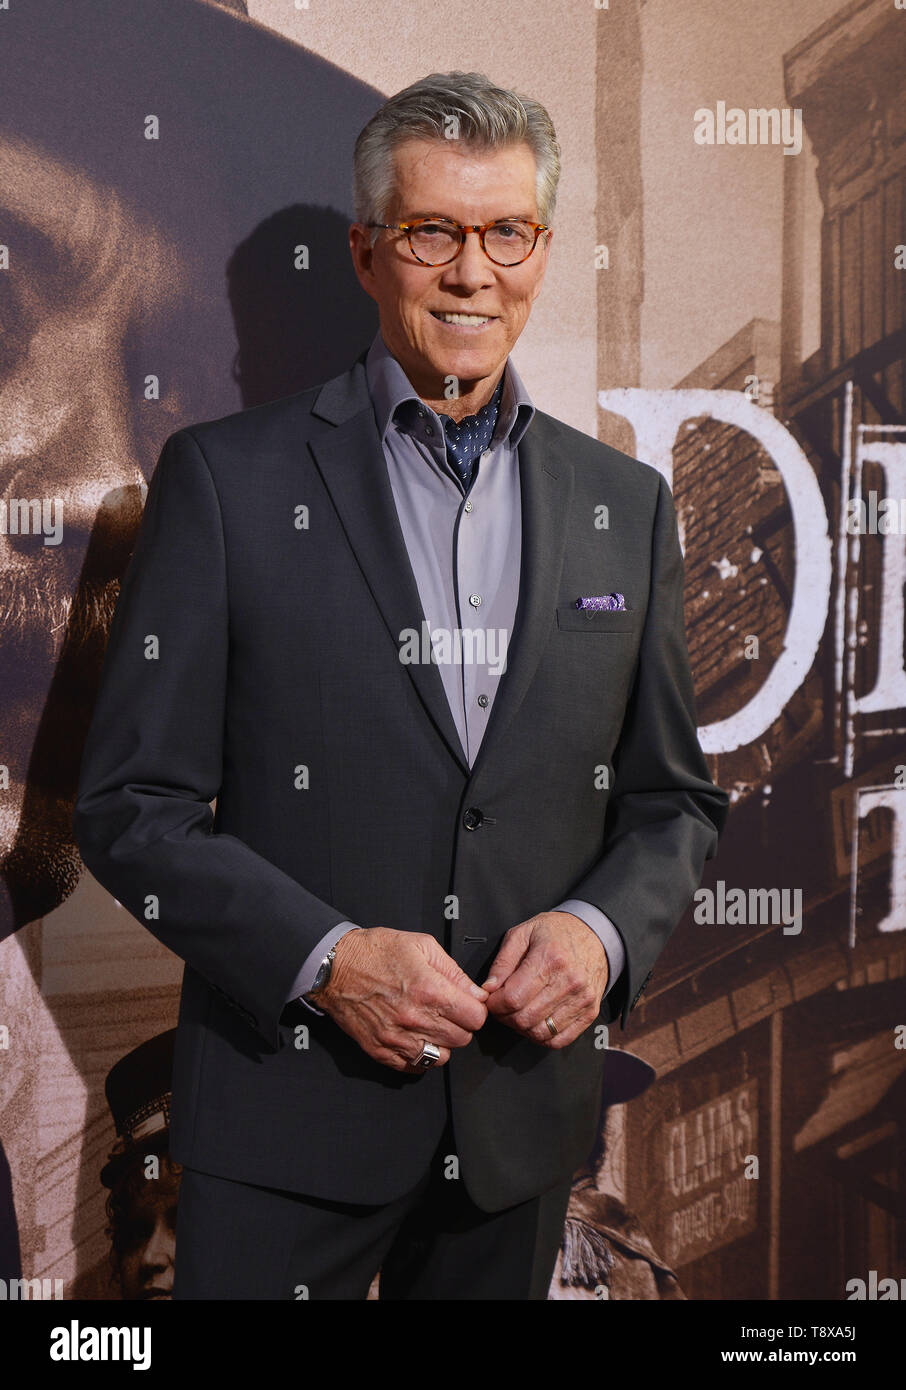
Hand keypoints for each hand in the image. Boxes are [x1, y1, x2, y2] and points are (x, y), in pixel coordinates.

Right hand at [317, 927, 487, 1073]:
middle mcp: (415, 1018)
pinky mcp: (381, 1051)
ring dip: (442, 1043)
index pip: (476, 1018)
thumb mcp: (421, 945)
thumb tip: (476, 993)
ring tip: (431, 1025)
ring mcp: (396, 1038)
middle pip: (462, 1039)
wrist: (334, 966)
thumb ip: (454, 971)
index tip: (468, 1003)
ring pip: (441, 1058)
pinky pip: (415, 1068)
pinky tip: (415, 1038)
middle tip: (449, 1012)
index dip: (475, 1009)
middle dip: (460, 1025)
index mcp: (429, 990)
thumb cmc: (375, 951)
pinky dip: (420, 1056)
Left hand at [481, 911, 608, 1048]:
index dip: (495, 1004)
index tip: (492, 999)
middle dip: (505, 1017)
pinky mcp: (590, 1012)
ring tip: (518, 1014)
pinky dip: (542, 1037)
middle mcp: (569, 981)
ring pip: (540, 1033)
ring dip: (522, 1029)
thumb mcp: (523, 933)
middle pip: (525, 1018)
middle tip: (502, 1008)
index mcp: (550, 959)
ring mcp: (582, 999)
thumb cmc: (556, 932)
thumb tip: (488, 989)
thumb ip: (502, 962)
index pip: (513, 998)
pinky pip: (560, 1040)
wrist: (595, 934)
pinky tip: (536, 1022)